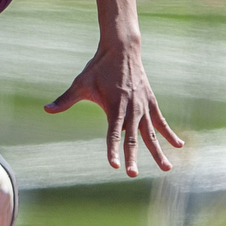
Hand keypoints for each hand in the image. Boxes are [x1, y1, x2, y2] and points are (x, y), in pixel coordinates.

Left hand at [44, 40, 182, 176]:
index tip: (114, 165)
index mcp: (114, 107)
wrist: (121, 50)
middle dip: (132, 158)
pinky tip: (179, 146)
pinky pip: (162, 121)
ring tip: (167, 169)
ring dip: (158, 152)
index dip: (113, 150)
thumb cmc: (98, 68)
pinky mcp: (151, 102)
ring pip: (151, 134)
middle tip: (133, 175)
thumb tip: (46, 109)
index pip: (112, 134)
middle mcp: (131, 110)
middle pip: (132, 139)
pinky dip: (170, 134)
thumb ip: (66, 99)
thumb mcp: (81, 83)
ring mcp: (143, 107)